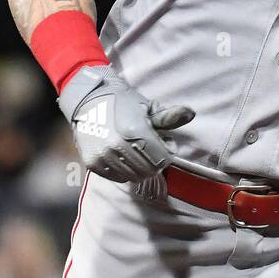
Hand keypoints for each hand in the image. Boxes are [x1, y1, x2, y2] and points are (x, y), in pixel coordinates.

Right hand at [57, 65, 194, 183]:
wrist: (88, 100)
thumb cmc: (123, 102)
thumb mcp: (146, 107)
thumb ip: (168, 117)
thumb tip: (191, 114)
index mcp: (135, 131)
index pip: (162, 159)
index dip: (166, 153)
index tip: (163, 144)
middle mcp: (118, 146)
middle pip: (149, 171)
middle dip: (154, 162)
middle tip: (150, 149)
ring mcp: (104, 156)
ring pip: (134, 177)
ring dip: (140, 168)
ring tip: (136, 151)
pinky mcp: (93, 163)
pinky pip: (118, 177)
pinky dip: (125, 171)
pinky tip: (124, 156)